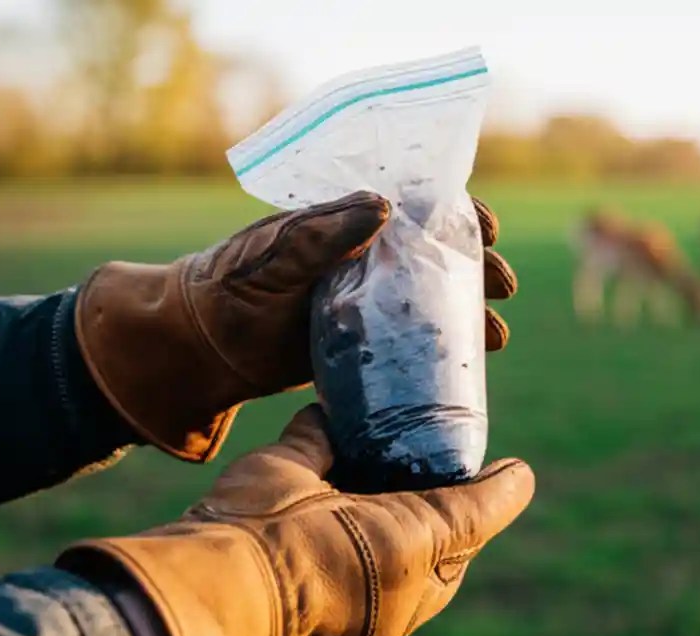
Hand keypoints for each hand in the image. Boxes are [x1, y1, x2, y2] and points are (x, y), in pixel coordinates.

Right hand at [59, 405, 533, 635]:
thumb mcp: (430, 543)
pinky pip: (322, 430)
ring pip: (366, 458)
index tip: (488, 455)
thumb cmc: (346, 569)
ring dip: (389, 427)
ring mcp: (324, 510)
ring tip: (423, 382)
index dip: (472, 499)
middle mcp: (361, 549)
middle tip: (455, 406)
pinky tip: (370, 373)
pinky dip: (341, 406)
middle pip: (408, 492)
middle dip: (427, 455)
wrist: (242, 565)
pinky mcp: (290, 470)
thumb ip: (477, 511)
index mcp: (398, 585)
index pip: (452, 538)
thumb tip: (522, 477)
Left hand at [75, 192, 516, 461]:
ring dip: (469, 313)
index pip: (415, 207)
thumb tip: (384, 206)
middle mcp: (363, 261)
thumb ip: (321, 231)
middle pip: (436, 257)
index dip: (458, 213)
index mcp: (346, 224)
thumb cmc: (227, 288)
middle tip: (502, 285)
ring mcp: (365, 306)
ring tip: (495, 334)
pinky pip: (412, 346)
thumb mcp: (273, 254)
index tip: (488, 224)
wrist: (197, 350)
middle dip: (477, 268)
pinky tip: (471, 366)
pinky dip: (444, 352)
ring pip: (433, 303)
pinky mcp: (361, 349)